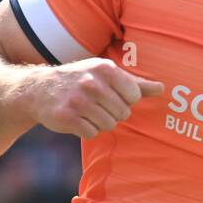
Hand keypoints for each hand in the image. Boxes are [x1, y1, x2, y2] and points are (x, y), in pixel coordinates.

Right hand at [29, 58, 163, 140]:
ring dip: (100, 123)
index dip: (125, 100)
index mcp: (106, 69)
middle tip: (97, 105)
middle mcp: (92, 82)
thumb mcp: (107, 75)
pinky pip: (91, 133)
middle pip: (123, 113)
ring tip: (87, 112)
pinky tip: (77, 119)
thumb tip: (162, 88)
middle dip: (112, 113)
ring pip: (108, 125)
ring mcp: (78, 100)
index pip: (134, 96)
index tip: (111, 95)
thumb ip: (136, 83)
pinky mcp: (66, 117)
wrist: (40, 89)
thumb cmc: (81, 80)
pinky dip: (86, 130)